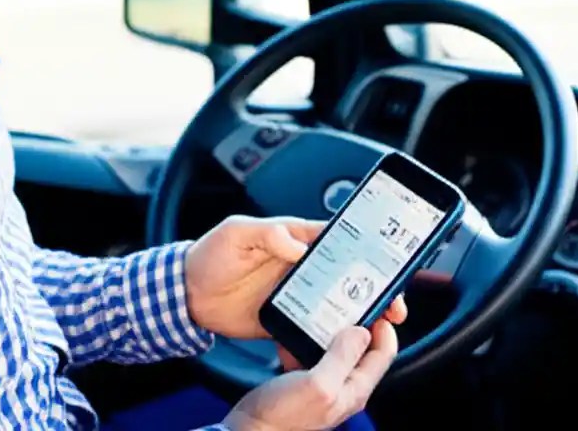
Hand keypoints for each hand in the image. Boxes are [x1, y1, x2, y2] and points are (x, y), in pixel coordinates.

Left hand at [182, 215, 407, 340]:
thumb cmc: (209, 254)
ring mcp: (294, 296)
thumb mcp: (236, 233)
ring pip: (335, 305)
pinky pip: (311, 329)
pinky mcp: (284, 320)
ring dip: (356, 316)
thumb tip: (300, 245)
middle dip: (374, 291)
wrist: (184, 294)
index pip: (339, 242)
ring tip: (375, 329)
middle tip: (392, 307)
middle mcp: (300, 268)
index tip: (387, 267)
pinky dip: (325, 338)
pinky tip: (337, 346)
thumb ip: (268, 233)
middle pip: (347, 278)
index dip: (367, 254)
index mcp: (295, 240)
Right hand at [222, 321, 398, 430]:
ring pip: (335, 348)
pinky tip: (292, 334)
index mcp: (354, 389)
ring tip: (320, 310)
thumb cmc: (281, 416)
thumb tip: (362, 332)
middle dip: (357, 323)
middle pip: (361, 349)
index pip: (383, 354)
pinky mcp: (303, 381)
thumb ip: (342, 358)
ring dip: (328, 329)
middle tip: (348, 300)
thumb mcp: (317, 384)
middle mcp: (343, 387)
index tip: (375, 304)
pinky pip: (311, 354)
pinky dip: (304, 340)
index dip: (384, 327)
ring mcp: (323, 384)